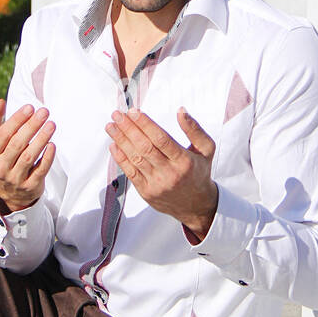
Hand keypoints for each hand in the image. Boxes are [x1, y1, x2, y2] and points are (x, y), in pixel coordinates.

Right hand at [0, 100, 55, 215]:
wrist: (12, 192)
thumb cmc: (4, 158)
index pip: (2, 135)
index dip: (16, 120)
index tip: (29, 107)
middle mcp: (0, 167)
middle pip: (17, 144)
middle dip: (31, 126)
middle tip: (44, 112)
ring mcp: (15, 178)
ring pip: (29, 157)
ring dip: (41, 139)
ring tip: (51, 124)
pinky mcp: (30, 186)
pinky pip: (40, 170)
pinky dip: (47, 158)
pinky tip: (52, 145)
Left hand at [106, 107, 217, 240]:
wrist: (196, 205)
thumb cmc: (198, 172)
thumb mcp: (206, 149)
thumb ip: (194, 129)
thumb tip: (181, 111)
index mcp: (184, 161)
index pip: (161, 139)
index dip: (145, 124)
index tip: (133, 112)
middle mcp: (170, 173)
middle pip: (145, 147)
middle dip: (128, 129)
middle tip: (117, 115)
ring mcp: (157, 184)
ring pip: (135, 159)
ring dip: (121, 141)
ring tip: (111, 126)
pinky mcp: (146, 192)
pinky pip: (130, 173)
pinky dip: (120, 158)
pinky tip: (114, 145)